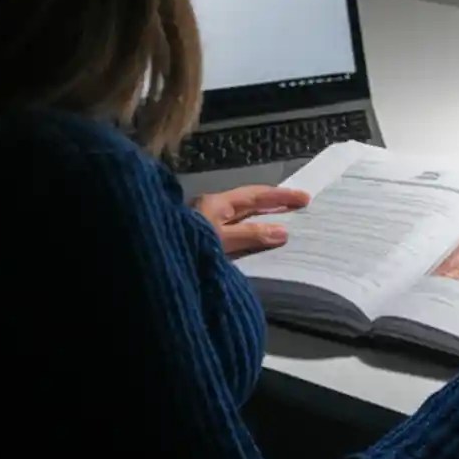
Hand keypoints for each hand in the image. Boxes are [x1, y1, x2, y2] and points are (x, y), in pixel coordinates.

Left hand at [193, 186, 309, 257]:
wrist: (153, 263)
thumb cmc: (188, 246)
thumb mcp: (221, 240)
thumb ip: (251, 235)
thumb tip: (283, 231)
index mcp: (216, 204)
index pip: (255, 195)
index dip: (281, 196)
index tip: (305, 199)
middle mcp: (211, 209)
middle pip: (248, 202)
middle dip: (274, 202)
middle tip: (300, 204)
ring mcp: (206, 223)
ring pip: (241, 215)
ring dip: (263, 216)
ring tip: (285, 218)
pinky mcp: (204, 239)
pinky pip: (235, 229)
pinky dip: (252, 229)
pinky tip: (260, 236)